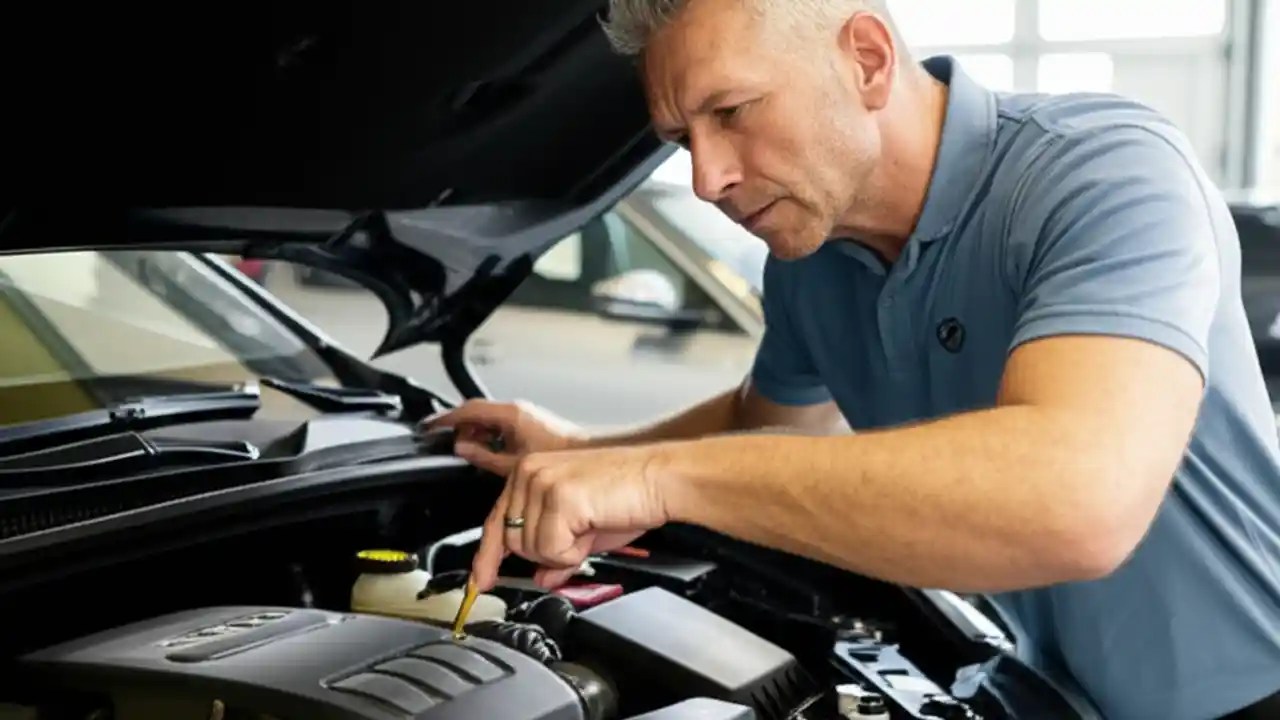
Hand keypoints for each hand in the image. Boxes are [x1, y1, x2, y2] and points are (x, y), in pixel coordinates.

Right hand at [421, 399, 586, 475]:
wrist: (585, 455)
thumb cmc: (557, 456)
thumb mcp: (512, 463)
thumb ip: (484, 456)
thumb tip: (463, 448)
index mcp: (510, 414)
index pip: (468, 409)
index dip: (446, 418)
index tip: (430, 426)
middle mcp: (516, 410)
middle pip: (476, 412)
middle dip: (459, 426)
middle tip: (446, 441)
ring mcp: (523, 414)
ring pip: (488, 417)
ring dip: (475, 431)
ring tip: (468, 449)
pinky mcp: (529, 422)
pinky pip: (500, 423)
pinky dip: (489, 434)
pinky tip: (489, 450)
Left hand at [471, 445, 672, 590]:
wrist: (661, 479)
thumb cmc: (630, 494)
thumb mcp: (585, 529)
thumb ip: (556, 550)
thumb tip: (542, 576)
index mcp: (530, 471)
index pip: (497, 521)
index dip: (488, 558)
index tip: (480, 581)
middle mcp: (529, 471)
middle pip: (513, 542)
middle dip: (546, 553)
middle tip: (580, 537)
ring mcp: (541, 483)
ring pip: (529, 549)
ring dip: (562, 552)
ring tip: (590, 527)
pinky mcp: (558, 497)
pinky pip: (550, 550)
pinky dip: (572, 553)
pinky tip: (591, 529)